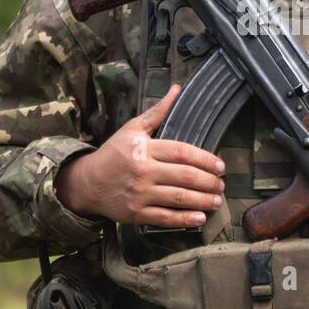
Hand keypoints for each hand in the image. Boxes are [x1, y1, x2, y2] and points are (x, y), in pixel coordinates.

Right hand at [55, 84, 225, 227]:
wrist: (87, 182)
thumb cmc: (113, 153)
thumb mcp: (133, 128)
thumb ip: (158, 112)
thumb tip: (177, 89)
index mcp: (144, 149)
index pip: (182, 152)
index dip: (205, 159)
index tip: (220, 166)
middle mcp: (143, 171)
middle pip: (184, 176)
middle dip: (208, 182)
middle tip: (221, 184)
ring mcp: (139, 194)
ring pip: (178, 198)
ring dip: (203, 200)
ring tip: (217, 200)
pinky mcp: (136, 214)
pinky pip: (165, 218)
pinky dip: (185, 219)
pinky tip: (200, 217)